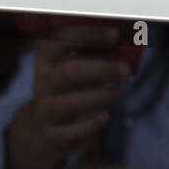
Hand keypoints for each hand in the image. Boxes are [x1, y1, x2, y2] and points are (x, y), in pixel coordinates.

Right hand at [3, 24, 131, 168]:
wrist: (46, 127)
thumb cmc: (70, 90)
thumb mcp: (78, 69)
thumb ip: (96, 57)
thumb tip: (126, 49)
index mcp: (47, 59)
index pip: (59, 40)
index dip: (86, 35)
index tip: (114, 34)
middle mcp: (42, 82)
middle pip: (67, 72)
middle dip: (101, 69)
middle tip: (125, 70)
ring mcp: (45, 109)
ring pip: (69, 102)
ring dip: (99, 96)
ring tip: (119, 92)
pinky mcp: (51, 134)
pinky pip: (70, 131)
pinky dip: (90, 125)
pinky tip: (105, 117)